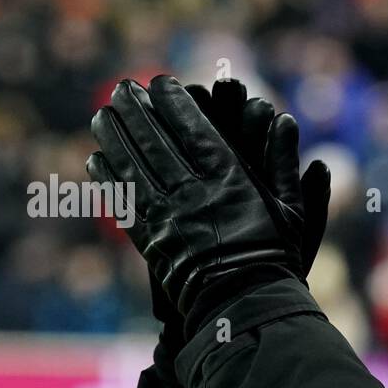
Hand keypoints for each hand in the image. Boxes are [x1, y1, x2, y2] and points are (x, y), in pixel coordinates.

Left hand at [87, 75, 325, 314]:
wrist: (246, 304)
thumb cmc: (275, 255)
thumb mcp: (291, 209)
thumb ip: (284, 162)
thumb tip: (285, 119)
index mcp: (230, 180)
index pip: (194, 129)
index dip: (174, 103)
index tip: (160, 83)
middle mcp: (194, 192)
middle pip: (155, 141)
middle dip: (135, 110)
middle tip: (121, 88)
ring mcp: (168, 216)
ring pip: (132, 166)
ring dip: (113, 137)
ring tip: (101, 115)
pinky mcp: (152, 241)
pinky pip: (123, 202)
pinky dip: (107, 178)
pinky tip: (96, 159)